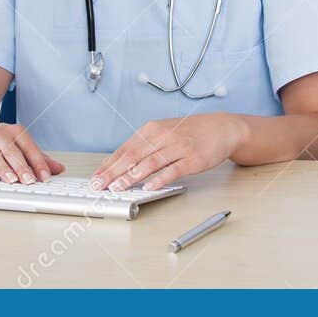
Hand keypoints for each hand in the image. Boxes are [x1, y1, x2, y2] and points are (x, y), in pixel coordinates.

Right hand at [0, 114, 64, 183]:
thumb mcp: (16, 142)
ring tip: (11, 180)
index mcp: (13, 132)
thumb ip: (36, 156)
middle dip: (21, 166)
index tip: (45, 176)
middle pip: (11, 150)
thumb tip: (58, 168)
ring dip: (2, 168)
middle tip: (29, 181)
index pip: (28, 146)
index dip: (38, 162)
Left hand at [90, 114, 249, 191]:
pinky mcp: (193, 159)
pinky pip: (173, 170)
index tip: (95, 178)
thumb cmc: (189, 132)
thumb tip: (119, 165)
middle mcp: (163, 136)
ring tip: (118, 188)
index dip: (108, 165)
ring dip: (132, 176)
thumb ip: (143, 147)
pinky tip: (149, 187)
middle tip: (100, 185)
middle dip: (113, 172)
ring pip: (150, 163)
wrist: (222, 128)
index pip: (124, 149)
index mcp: (152, 129)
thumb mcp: (163, 132)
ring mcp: (178, 147)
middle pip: (133, 155)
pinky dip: (160, 179)